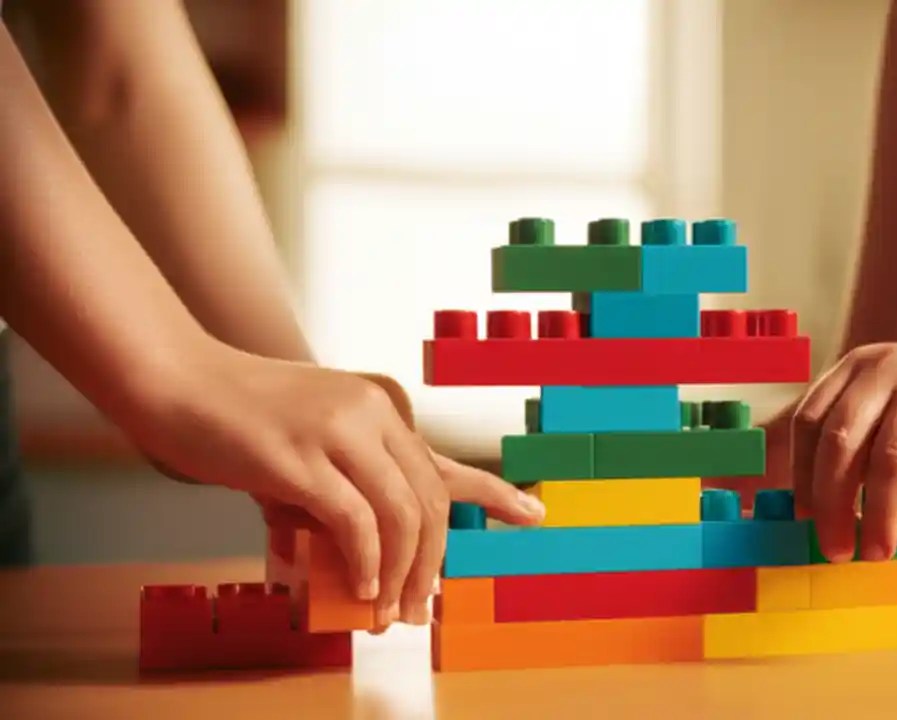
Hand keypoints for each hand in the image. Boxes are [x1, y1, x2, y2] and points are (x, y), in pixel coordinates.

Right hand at [121, 345, 544, 628]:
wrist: (179, 381)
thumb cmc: (240, 420)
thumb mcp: (306, 448)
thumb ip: (332, 497)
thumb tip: (348, 558)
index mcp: (380, 412)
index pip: (446, 464)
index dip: (495, 494)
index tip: (535, 515)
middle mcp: (372, 416)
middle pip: (430, 500)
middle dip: (433, 564)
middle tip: (421, 610)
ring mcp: (339, 433)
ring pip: (402, 513)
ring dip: (404, 572)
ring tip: (390, 611)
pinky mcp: (301, 458)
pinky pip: (354, 520)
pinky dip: (367, 560)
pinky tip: (365, 585)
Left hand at [790, 343, 896, 561]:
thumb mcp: (889, 417)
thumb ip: (856, 451)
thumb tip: (820, 521)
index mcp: (858, 368)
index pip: (812, 422)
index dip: (803, 474)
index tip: (806, 518)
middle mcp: (890, 366)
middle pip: (843, 440)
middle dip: (834, 502)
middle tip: (837, 550)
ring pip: (892, 458)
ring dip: (880, 514)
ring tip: (878, 552)